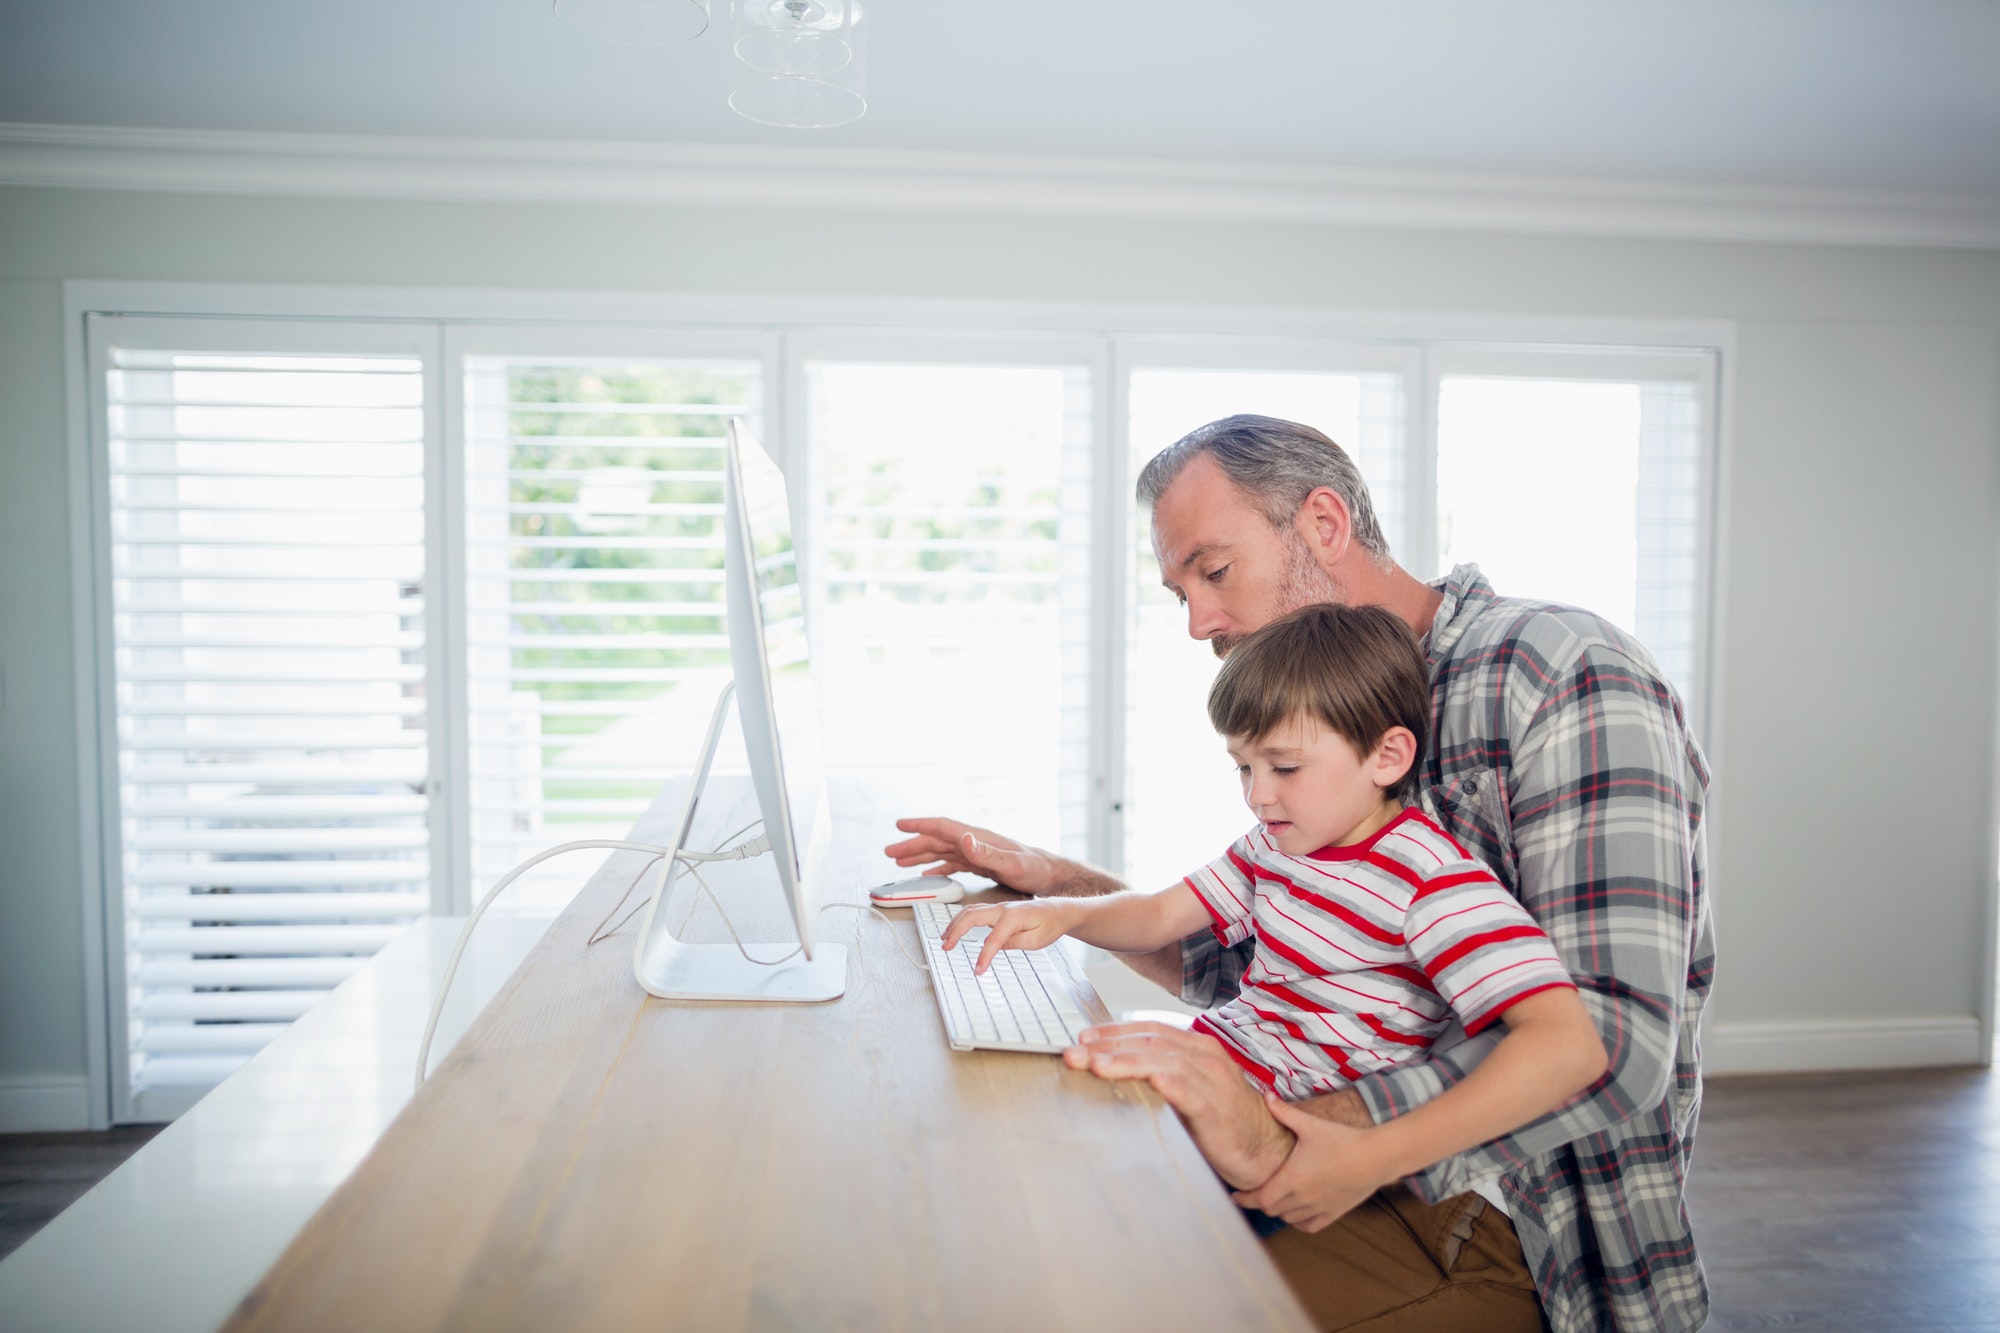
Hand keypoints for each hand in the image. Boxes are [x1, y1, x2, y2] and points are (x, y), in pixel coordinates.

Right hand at [885, 817, 1068, 894]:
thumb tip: (963, 838)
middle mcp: (974, 842)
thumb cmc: (1034, 869)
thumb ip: (987, 853)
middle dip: (912, 845)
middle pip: (936, 840)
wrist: (1050, 877)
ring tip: (899, 862)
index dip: (920, 825)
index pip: (943, 827)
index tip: (899, 825)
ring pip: (941, 852)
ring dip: (920, 856)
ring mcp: (977, 853)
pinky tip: (926, 875)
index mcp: (978, 838)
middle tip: (889, 852)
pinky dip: (936, 869)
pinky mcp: (980, 865)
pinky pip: (952, 865)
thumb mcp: (1011, 863)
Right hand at [939, 900, 1079, 973]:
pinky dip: (962, 920)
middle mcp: (1003, 909)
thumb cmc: (1050, 924)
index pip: (994, 939)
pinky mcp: (997, 911)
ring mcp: (999, 908)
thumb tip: (993, 947)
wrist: (1059, 911)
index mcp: (1014, 917)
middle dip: (956, 930)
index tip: (978, 971)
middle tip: (945, 947)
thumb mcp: (1037, 940)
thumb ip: (1014, 943)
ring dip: (955, 924)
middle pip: (972, 915)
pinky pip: (975, 912)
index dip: (984, 956)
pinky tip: (955, 930)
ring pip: (970, 911)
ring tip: (944, 939)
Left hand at [1062, 1022, 1292, 1189]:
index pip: (1150, 1030)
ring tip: (1096, 1066)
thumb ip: (1161, 1078)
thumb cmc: (1225, 1121)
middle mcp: (1206, 1058)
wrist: (1269, 1151)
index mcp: (1198, 1049)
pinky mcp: (1218, 1110)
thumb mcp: (1190, 1091)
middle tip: (1074, 1054)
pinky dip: (1167, 1083)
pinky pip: (1189, 1091)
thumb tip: (1111, 1074)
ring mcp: (1214, 1082)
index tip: (1083, 1038)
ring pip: (1164, 1062)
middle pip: (1150, 1043)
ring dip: (1126, 1062)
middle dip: (1108, 1046)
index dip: (1115, 1032)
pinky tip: (1148, 1081)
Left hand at [1231, 1096, 1400, 1232]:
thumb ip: (1285, 1112)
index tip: (1235, 1196)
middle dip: (1260, 1202)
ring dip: (1278, 1211)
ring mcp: (1318, 1208)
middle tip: (1253, 1193)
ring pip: (1288, 1219)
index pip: (1259, 1199)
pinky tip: (1297, 1211)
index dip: (1244, 1199)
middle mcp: (1302, 1198)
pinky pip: (1309, 1226)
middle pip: (1271, 1210)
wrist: (1375, 1157)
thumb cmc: (1341, 1140)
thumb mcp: (1310, 1124)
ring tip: (1274, 1199)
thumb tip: (1266, 1095)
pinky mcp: (1334, 1213)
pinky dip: (1299, 1221)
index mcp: (1291, 1179)